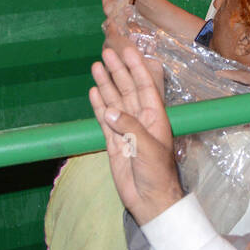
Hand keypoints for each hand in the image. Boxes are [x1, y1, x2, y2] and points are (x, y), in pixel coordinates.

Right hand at [88, 47, 184, 225]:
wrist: (149, 199)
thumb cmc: (156, 173)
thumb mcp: (147, 147)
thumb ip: (129, 128)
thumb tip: (110, 111)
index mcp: (155, 116)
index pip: (145, 85)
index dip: (136, 67)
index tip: (127, 50)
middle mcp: (141, 119)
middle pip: (128, 89)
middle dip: (118, 71)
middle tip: (106, 52)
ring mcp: (126, 129)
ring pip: (115, 101)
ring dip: (106, 83)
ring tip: (96, 66)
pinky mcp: (114, 141)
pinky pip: (105, 119)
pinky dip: (99, 104)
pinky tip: (94, 90)